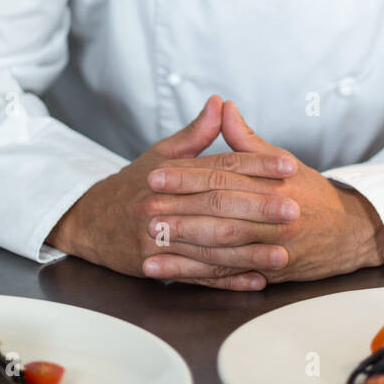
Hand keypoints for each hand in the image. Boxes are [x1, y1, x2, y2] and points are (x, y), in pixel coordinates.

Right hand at [45, 95, 297, 287]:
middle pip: (219, 204)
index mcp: (172, 172)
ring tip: (284, 252)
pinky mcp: (156, 265)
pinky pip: (198, 274)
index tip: (289, 166)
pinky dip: (228, 280)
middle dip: (259, 207)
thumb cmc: (133, 184)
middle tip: (294, 208)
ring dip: (250, 250)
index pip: (222, 165)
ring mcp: (159, 237)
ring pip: (211, 245)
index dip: (257, 164)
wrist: (89, 220)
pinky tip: (256, 280)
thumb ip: (197, 132)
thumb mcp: (162, 153)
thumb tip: (221, 103)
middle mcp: (164, 203)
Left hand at [145, 100, 383, 283]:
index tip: (156, 173)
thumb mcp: (282, 160)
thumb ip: (247, 140)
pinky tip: (165, 274)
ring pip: (222, 247)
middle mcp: (275, 215)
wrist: (349, 233)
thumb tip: (222, 107)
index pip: (224, 175)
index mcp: (275, 182)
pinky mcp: (268, 273)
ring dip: (182, 247)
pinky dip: (194, 276)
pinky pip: (226, 276)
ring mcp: (272, 247)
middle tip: (145, 208)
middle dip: (180, 210)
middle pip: (220, 212)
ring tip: (149, 243)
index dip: (188, 175)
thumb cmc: (312, 193)